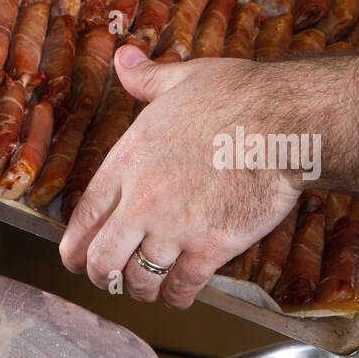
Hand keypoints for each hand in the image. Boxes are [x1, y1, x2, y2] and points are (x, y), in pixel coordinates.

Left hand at [58, 46, 300, 306]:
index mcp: (129, 159)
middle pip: (103, 258)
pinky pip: (183, 286)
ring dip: (141, 290)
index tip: (74, 257)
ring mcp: (176, 228)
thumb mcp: (184, 78)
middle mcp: (144, 200)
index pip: (86, 215)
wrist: (284, 123)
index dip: (75, 244)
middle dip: (101, 275)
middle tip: (107, 281)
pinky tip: (179, 297)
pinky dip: (178, 297)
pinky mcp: (211, 247)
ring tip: (147, 291)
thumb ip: (147, 78)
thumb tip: (125, 59)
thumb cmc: (239, 97)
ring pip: (140, 279)